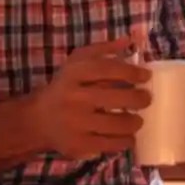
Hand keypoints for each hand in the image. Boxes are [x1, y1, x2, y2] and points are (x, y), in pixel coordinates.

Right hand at [28, 37, 152, 160]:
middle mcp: (74, 98)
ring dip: (135, 122)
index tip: (146, 76)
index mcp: (73, 74)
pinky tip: (130, 137)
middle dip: (139, 99)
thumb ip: (103, 49)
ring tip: (138, 120)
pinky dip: (126, 141)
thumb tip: (129, 39)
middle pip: (117, 98)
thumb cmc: (65, 87)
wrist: (37, 120)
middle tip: (146, 99)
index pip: (108, 69)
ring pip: (117, 124)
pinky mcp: (78, 144)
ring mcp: (76, 123)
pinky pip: (110, 144)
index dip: (131, 72)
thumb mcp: (77, 62)